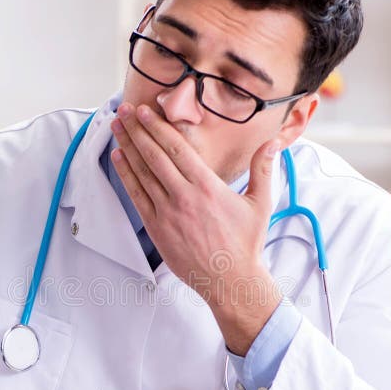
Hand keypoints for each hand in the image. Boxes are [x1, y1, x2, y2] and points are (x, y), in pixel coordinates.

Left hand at [110, 102, 282, 353]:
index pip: (176, 149)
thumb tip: (273, 143)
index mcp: (207, 186)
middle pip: (154, 155)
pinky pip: (137, 196)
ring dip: (127, 147)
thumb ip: (263, 170)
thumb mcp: (261, 204)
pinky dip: (126, 175)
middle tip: (124, 109)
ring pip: (142, 172)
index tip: (145, 110)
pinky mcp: (157, 228)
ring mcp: (167, 213)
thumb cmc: (245, 243)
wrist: (229, 280)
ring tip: (117, 126)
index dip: (158, 127)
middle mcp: (183, 196)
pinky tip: (119, 158)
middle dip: (137, 129)